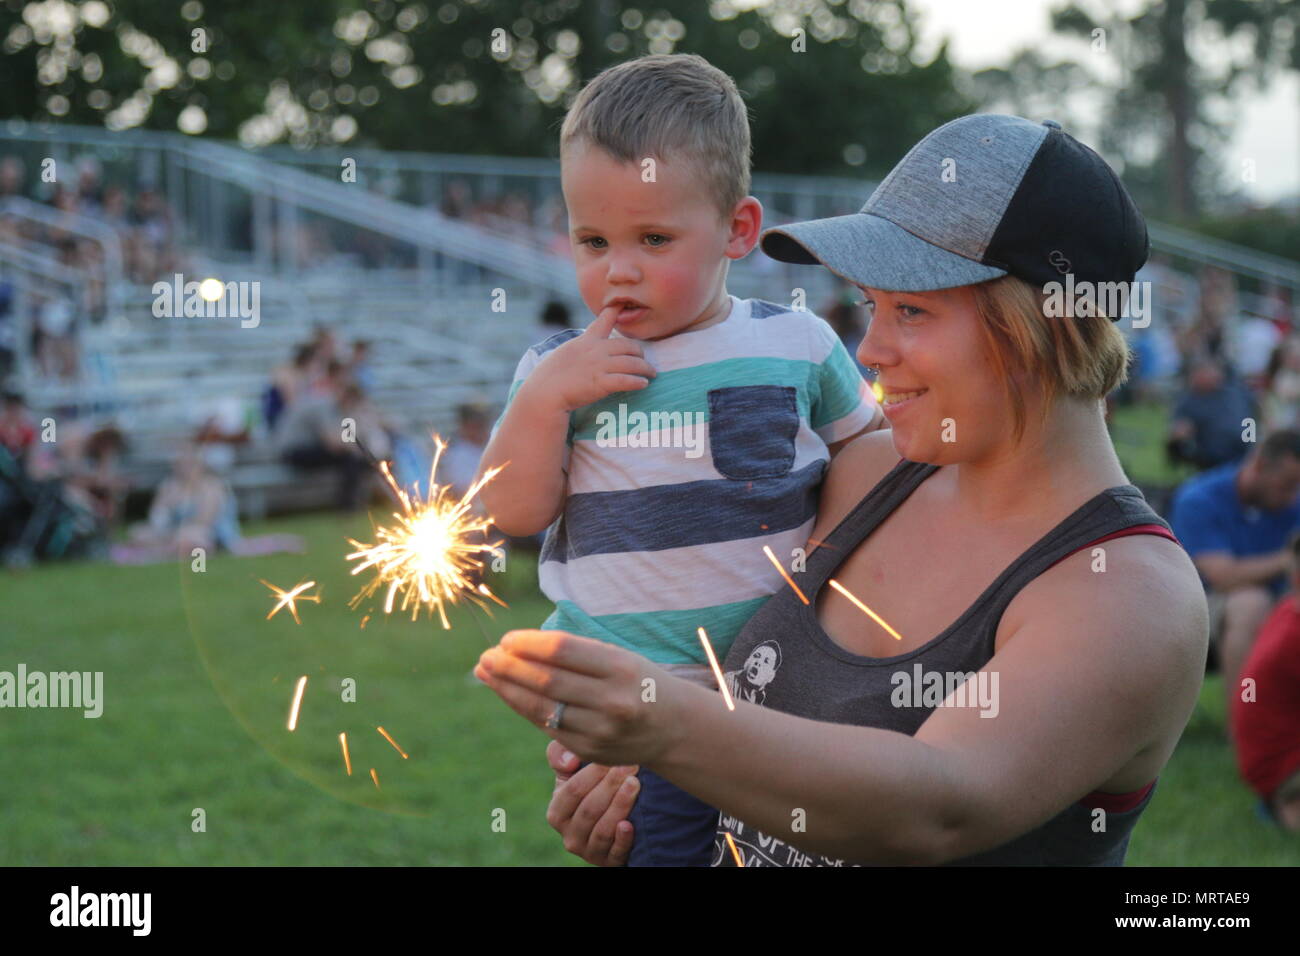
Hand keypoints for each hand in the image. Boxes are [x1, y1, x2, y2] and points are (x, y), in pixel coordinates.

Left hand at [474, 629, 681, 766]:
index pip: (563, 651)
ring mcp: (600, 730)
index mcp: (621, 667)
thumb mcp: (618, 657)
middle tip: (486, 655)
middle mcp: (612, 701)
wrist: (673, 728)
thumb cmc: (637, 681)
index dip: (528, 644)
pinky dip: (522, 707)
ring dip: (507, 688)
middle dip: (509, 667)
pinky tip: (506, 692)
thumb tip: (517, 646)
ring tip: (485, 672)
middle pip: (547, 681)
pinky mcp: (589, 750)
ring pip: (541, 707)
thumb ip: (575, 653)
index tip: (506, 639)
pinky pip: (547, 726)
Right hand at [522, 304, 656, 412]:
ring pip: (632, 363)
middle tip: (645, 362)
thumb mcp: (567, 351)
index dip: (617, 310)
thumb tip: (590, 339)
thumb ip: (583, 344)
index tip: (625, 304)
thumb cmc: (551, 375)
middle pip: (629, 346)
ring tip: (651, 375)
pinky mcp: (601, 383)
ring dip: (645, 369)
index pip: (605, 319)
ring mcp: (600, 366)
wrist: (545, 392)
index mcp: (588, 340)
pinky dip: (637, 382)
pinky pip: (626, 381)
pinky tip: (643, 384)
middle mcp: (596, 350)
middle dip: (640, 353)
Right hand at [545, 740, 638, 865]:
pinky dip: (622, 839)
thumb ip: (560, 756)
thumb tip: (569, 760)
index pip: (572, 791)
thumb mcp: (570, 774)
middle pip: (589, 809)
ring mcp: (589, 852)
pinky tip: (630, 824)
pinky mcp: (610, 862)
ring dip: (620, 805)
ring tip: (635, 784)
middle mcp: (569, 836)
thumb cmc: (588, 790)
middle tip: (631, 766)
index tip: (613, 757)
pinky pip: (616, 853)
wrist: (607, 822)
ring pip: (603, 830)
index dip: (593, 772)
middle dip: (611, 785)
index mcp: (557, 813)